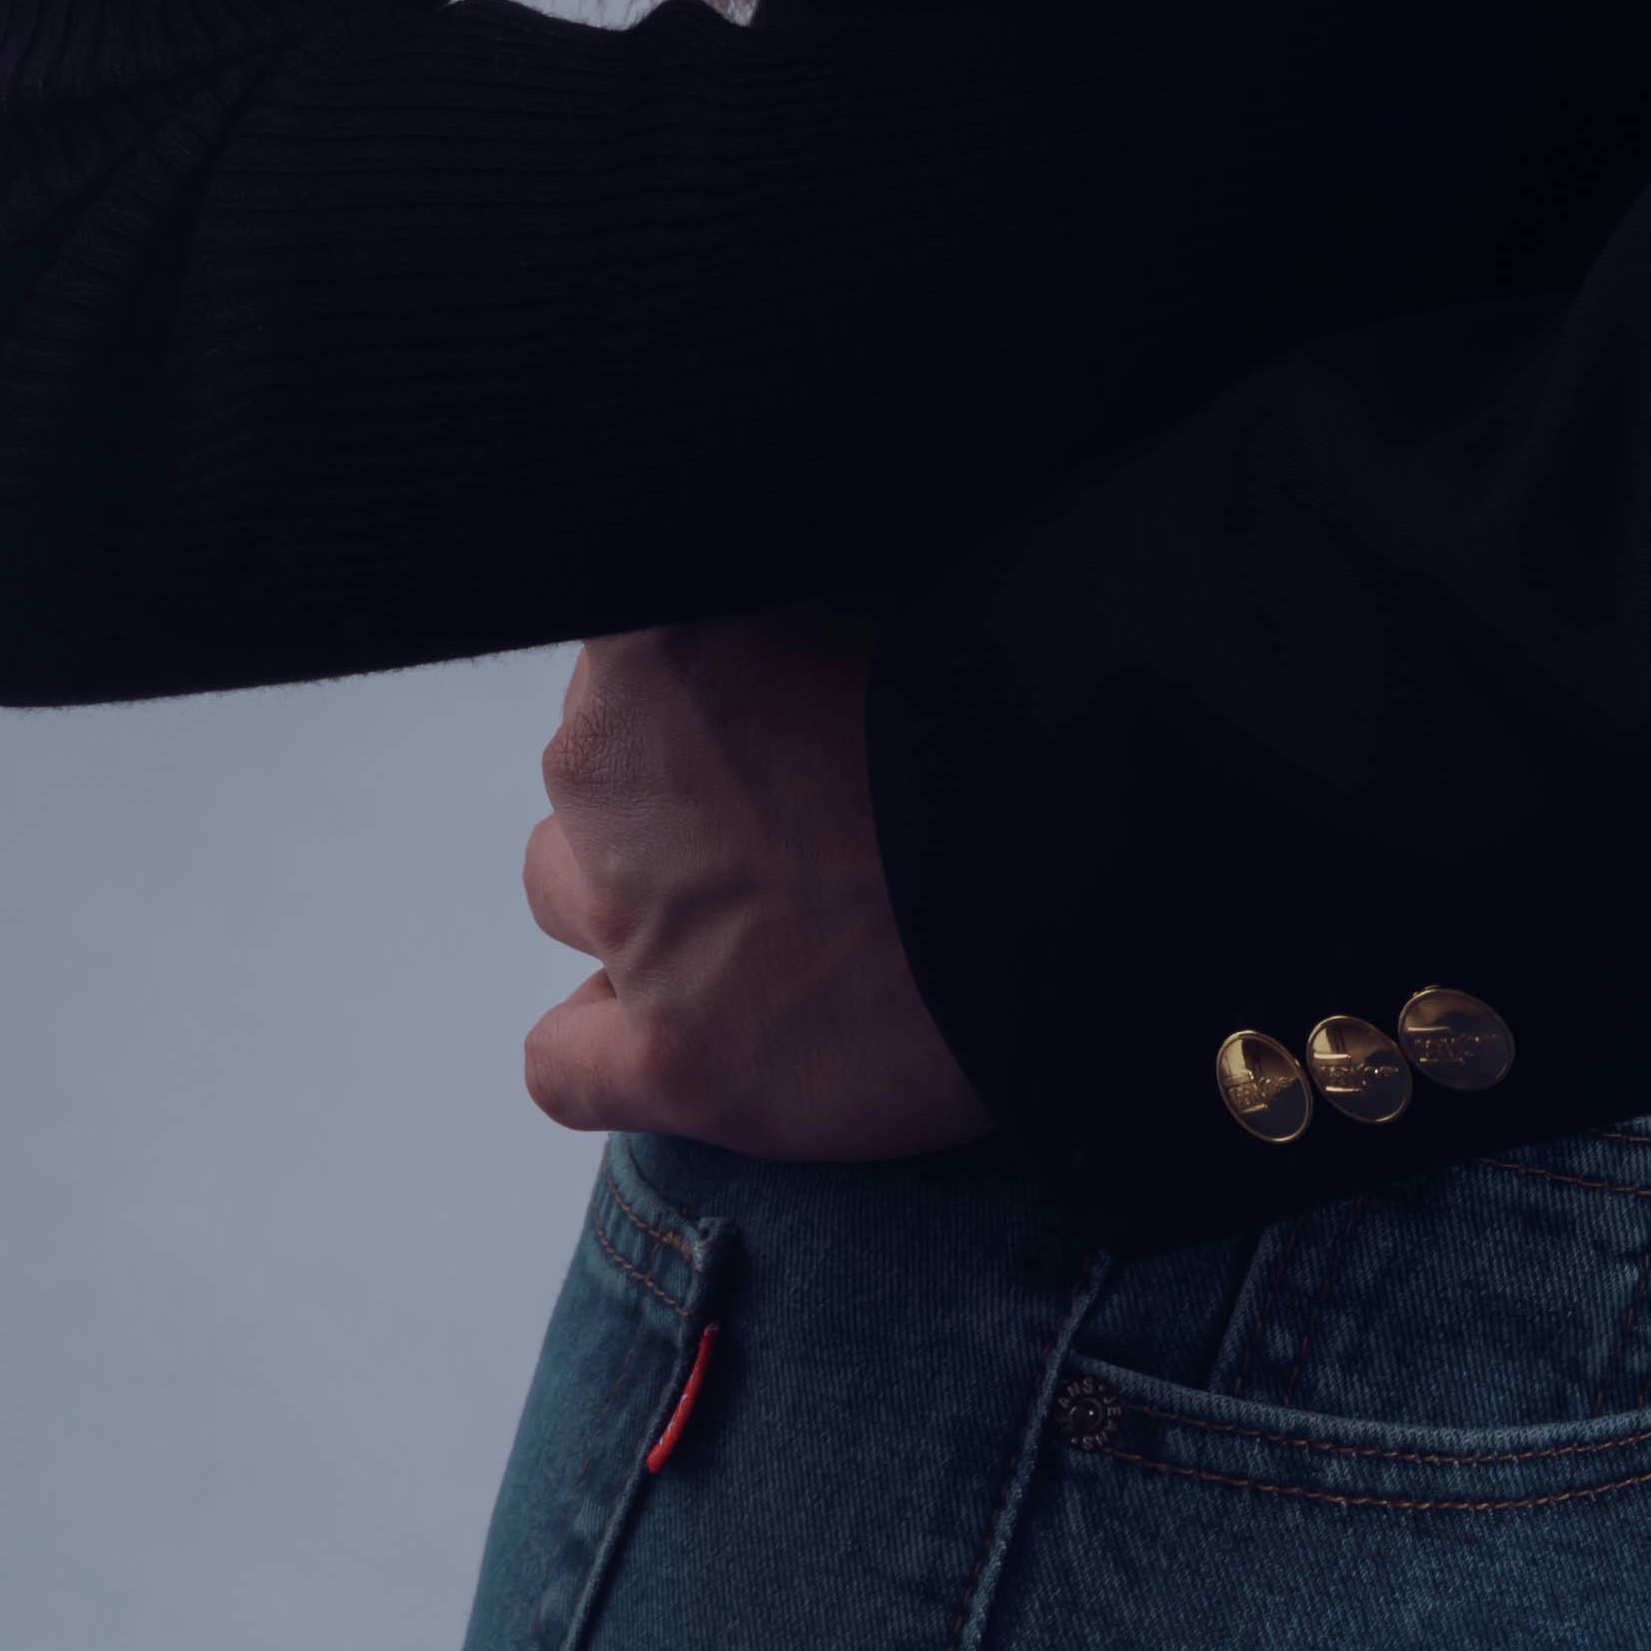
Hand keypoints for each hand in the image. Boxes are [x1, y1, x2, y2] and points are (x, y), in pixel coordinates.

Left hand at [521, 619, 992, 1159]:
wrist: (1085, 876)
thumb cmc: (1014, 712)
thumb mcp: (909, 587)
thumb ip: (813, 597)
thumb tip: (802, 594)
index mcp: (660, 644)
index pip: (626, 617)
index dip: (699, 643)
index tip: (771, 659)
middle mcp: (614, 783)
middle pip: (593, 759)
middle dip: (671, 771)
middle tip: (792, 779)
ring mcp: (636, 926)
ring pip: (565, 888)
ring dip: (636, 886)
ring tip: (752, 895)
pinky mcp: (672, 1061)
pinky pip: (564, 1063)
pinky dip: (598, 1041)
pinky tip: (664, 1026)